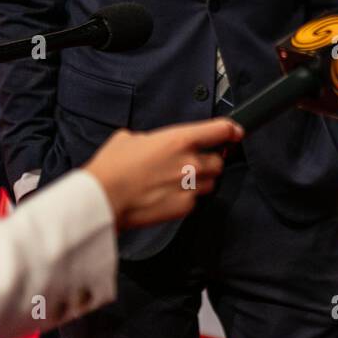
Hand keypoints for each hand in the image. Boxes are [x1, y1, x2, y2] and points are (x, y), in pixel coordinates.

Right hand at [82, 118, 242, 229]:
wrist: (102, 199)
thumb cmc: (111, 168)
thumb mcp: (128, 138)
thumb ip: (150, 139)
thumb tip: (151, 143)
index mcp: (180, 139)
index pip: (221, 130)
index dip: (232, 130)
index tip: (236, 133)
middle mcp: (191, 162)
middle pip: (219, 161)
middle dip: (210, 162)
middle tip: (193, 164)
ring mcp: (190, 186)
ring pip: (210, 183)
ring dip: (200, 181)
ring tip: (177, 182)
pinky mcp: (184, 207)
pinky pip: (195, 201)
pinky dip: (187, 199)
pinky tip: (168, 197)